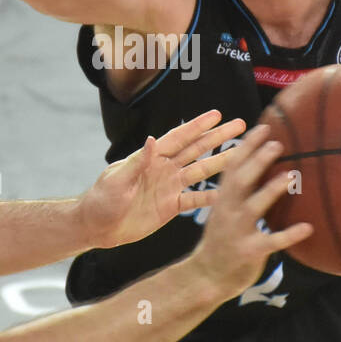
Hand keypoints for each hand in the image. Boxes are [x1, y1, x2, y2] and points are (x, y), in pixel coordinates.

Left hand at [78, 110, 246, 249]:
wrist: (97, 227)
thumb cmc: (101, 200)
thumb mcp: (117, 179)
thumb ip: (137, 162)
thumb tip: (152, 139)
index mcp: (151, 158)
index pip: (178, 138)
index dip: (198, 126)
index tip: (217, 114)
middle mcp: (164, 169)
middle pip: (196, 150)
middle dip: (218, 138)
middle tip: (241, 126)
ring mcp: (169, 187)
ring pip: (201, 172)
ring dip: (221, 162)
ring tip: (243, 153)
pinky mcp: (171, 207)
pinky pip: (195, 200)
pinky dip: (212, 197)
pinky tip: (229, 193)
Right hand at [191, 124, 312, 298]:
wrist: (207, 275)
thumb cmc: (223, 239)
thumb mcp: (225, 211)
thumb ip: (240, 191)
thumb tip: (264, 168)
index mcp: (223, 198)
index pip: (232, 166)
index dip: (247, 146)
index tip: (263, 126)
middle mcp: (228, 210)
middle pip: (241, 180)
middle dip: (258, 161)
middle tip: (278, 144)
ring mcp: (237, 231)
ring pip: (254, 206)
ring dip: (272, 190)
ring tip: (291, 176)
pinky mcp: (249, 251)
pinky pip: (272, 241)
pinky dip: (290, 234)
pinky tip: (308, 228)